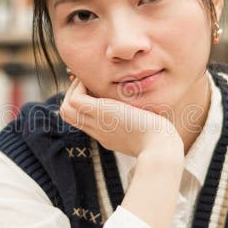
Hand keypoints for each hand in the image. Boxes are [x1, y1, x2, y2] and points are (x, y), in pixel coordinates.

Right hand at [59, 76, 182, 158]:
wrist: (160, 147)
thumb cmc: (161, 139)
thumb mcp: (148, 128)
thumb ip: (142, 121)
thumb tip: (147, 112)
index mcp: (108, 135)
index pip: (84, 119)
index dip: (84, 102)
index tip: (93, 88)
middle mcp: (98, 131)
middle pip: (69, 115)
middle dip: (73, 94)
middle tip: (86, 81)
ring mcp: (97, 123)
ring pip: (66, 109)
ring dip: (73, 90)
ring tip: (88, 79)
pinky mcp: (100, 113)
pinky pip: (75, 100)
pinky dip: (79, 87)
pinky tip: (93, 80)